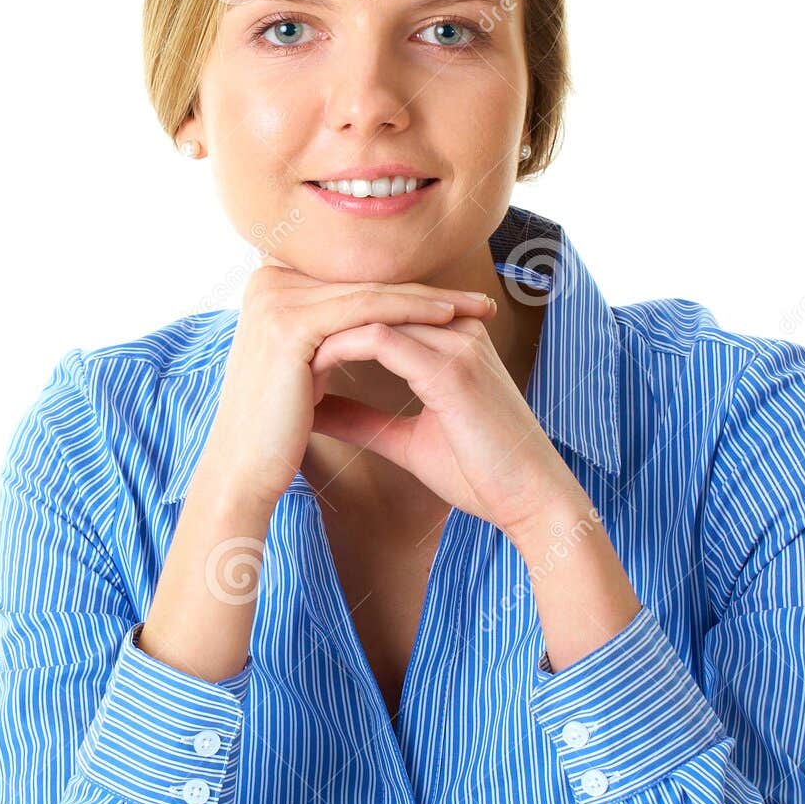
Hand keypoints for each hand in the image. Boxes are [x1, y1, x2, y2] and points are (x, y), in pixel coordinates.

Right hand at [187, 257, 495, 509]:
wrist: (244, 471)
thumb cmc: (277, 432)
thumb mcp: (308, 371)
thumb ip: (330, 341)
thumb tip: (367, 332)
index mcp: (271, 289)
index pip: (356, 284)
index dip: (409, 293)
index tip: (461, 304)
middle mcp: (268, 282)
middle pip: (366, 284)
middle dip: (429, 293)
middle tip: (480, 302)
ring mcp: (277, 299)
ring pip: (372, 293)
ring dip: (430, 299)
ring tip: (476, 309)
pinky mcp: (291, 323)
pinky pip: (367, 310)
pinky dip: (412, 312)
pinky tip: (449, 319)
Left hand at [309, 307, 579, 534]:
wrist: (530, 500)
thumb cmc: (479, 473)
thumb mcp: (406, 441)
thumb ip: (364, 420)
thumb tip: (317, 412)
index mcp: (451, 341)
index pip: (379, 311)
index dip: (332, 326)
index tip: (289, 350)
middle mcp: (456, 331)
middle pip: (373, 303)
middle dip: (322, 321)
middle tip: (274, 342)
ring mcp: (456, 345)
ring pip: (372, 314)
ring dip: (324, 333)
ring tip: (284, 356)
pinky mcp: (451, 368)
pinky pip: (379, 340)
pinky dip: (340, 351)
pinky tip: (310, 370)